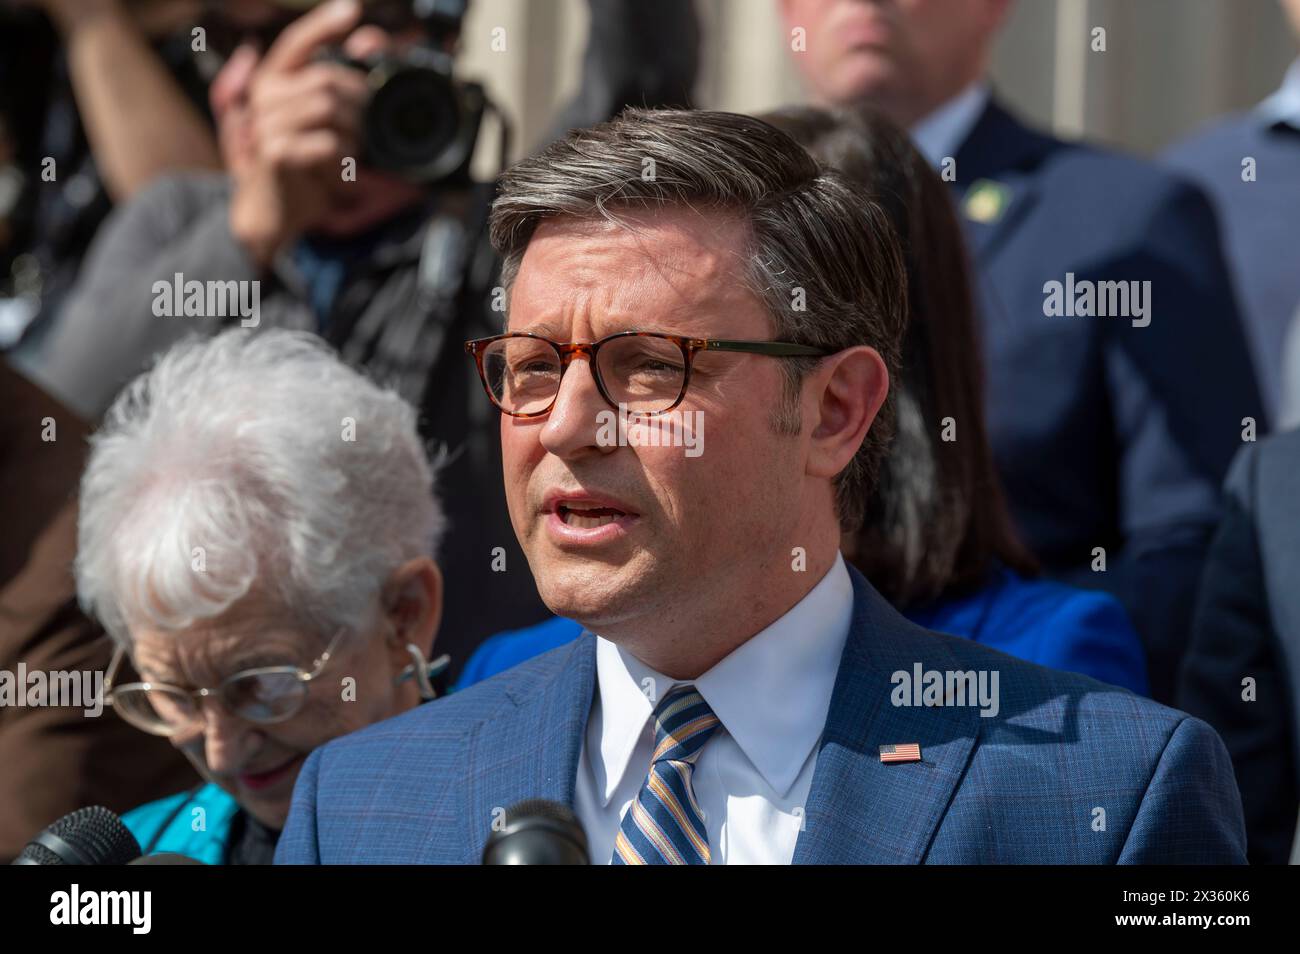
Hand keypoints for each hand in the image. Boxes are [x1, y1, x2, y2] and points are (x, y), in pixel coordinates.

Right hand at [227, 0, 368, 267]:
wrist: (273, 213)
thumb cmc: (302, 167)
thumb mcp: (321, 125)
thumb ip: (340, 84)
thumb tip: (369, 41)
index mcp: (273, 82)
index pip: (297, 44)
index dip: (323, 25)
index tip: (352, 11)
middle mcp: (263, 96)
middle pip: (327, 80)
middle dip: (357, 105)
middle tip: (364, 132)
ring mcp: (265, 124)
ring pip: (327, 108)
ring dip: (352, 134)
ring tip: (350, 153)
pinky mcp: (274, 152)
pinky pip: (325, 142)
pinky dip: (342, 157)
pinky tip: (338, 169)